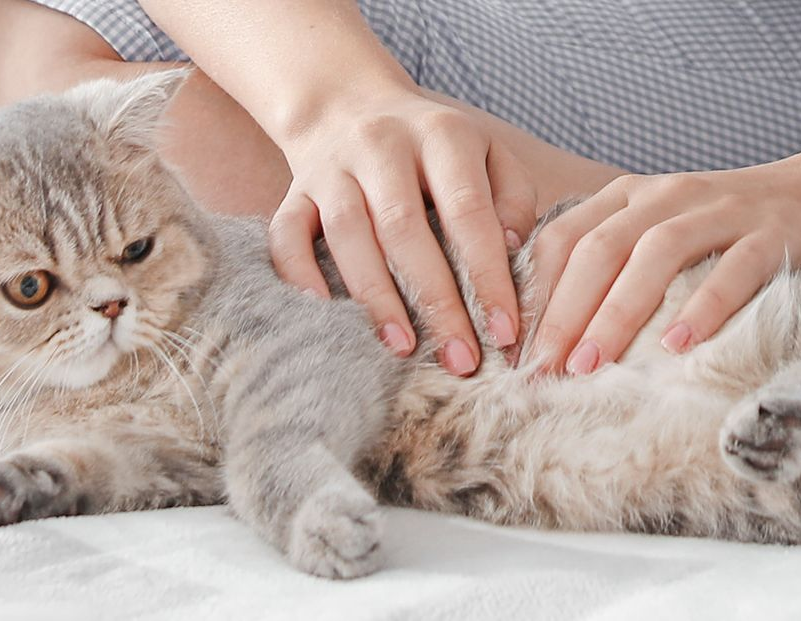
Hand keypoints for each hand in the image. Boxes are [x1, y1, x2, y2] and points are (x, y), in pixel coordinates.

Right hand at [267, 88, 537, 375]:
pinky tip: (326, 316)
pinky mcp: (295, 190)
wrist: (348, 102)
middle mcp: (382, 146)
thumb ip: (513, 198)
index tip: (504, 332)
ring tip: (404, 348)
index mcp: (442, 136)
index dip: (487, 275)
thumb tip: (514, 253)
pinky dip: (299, 275)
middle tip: (460, 359)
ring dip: (376, 297)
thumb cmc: (434, 146)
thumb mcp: (488, 152)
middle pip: (405, 229)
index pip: (468, 211)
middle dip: (436, 301)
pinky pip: (286, 235)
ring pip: (347, 234)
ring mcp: (333, 168)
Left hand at [525, 159, 800, 374]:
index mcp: (634, 196)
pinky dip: (703, 305)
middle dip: (563, 311)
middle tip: (540, 370)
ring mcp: (725, 209)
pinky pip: (735, 268)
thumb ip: (618, 265)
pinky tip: (679, 347)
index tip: (510, 349)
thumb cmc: (740, 228)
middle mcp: (672, 194)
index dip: (532, 292)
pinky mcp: (776, 231)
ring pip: (656, 253)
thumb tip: (553, 335)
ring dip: (616, 311)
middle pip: (600, 246)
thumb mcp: (670, 232)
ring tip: (591, 365)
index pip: (564, 236)